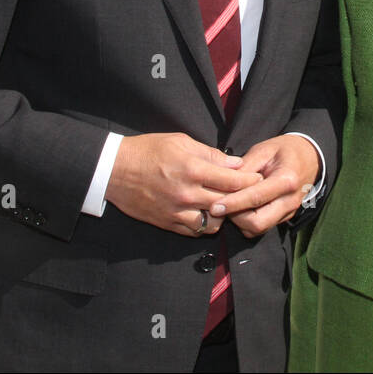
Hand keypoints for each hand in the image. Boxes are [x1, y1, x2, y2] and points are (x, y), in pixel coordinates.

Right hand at [106, 132, 264, 237]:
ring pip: (214, 223)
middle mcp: (187, 194)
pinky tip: (207, 214)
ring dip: (223, 215)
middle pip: (227, 203)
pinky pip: (195, 231)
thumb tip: (234, 163)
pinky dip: (205, 225)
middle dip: (242, 198)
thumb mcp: (180, 142)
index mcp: (193, 170)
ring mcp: (177, 211)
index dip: (249, 180)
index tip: (258, 178)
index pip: (232, 181)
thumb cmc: (148, 150)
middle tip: (249, 193)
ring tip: (225, 205)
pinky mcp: (168, 223)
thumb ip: (210, 154)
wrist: (115, 170)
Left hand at [211, 134, 318, 237]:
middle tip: (220, 206)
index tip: (214, 206)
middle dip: (235, 218)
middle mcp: (290, 201)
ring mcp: (289, 212)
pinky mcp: (285, 217)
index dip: (233, 204)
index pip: (256, 198)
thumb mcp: (264, 150)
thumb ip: (244, 166)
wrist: (310, 158)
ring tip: (229, 205)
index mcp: (286, 180)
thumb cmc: (284, 150)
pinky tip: (239, 208)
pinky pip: (263, 227)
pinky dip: (247, 222)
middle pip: (258, 223)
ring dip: (240, 221)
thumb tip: (223, 181)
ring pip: (259, 229)